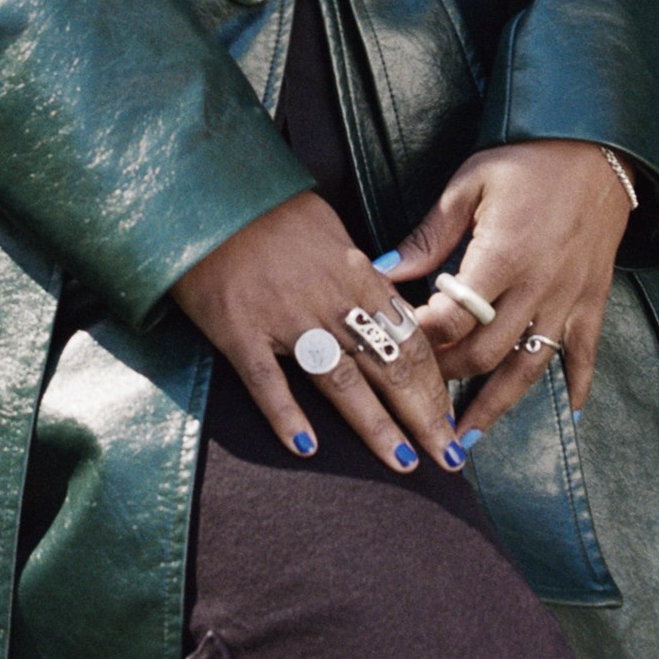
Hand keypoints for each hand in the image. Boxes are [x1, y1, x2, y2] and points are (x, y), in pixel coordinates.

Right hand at [171, 191, 466, 475]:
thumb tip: (390, 305)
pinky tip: (306, 448)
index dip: (435, 383)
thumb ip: (359, 273)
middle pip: (388, 366)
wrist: (207, 193)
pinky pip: (267, 381)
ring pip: (341, 382)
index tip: (451, 415)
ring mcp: (283, 317)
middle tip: (449, 456)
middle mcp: (327, 299)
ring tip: (404, 464)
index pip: (409, 337)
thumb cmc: (268, 208)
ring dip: (377, 428)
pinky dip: (286, 416)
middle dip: (424, 415)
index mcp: (354, 273)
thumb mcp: (329, 228)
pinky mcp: (239, 330)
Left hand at [385, 140, 631, 418]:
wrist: (596, 147)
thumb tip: (382, 270)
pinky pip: (585, 353)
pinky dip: (578, 384)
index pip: (453, 318)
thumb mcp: (468, 184)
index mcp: (501, 258)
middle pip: (486, 352)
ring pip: (530, 367)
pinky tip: (570, 409)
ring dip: (498, 405)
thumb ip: (428, 235)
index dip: (421, 337)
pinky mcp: (593, 300)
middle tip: (419, 392)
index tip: (396, 346)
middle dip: (448, 376)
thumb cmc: (526, 159)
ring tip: (469, 437)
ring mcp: (568, 299)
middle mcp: (537, 288)